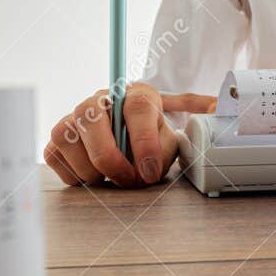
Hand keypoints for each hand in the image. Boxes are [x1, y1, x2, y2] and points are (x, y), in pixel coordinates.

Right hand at [44, 82, 216, 187]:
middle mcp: (100, 100)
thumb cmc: (155, 135)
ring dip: (94, 171)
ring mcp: (74, 117)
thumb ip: (200, 117)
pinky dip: (76, 175)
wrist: (130, 136)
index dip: (144, 143)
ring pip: (70, 142)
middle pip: (92, 122)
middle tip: (130, 181)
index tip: (150, 172)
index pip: (136, 109)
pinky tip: (96, 176)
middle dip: (111, 160)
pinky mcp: (57, 137)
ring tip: (115, 178)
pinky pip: (56, 157)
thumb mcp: (181, 129)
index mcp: (136, 95)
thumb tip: (219, 105)